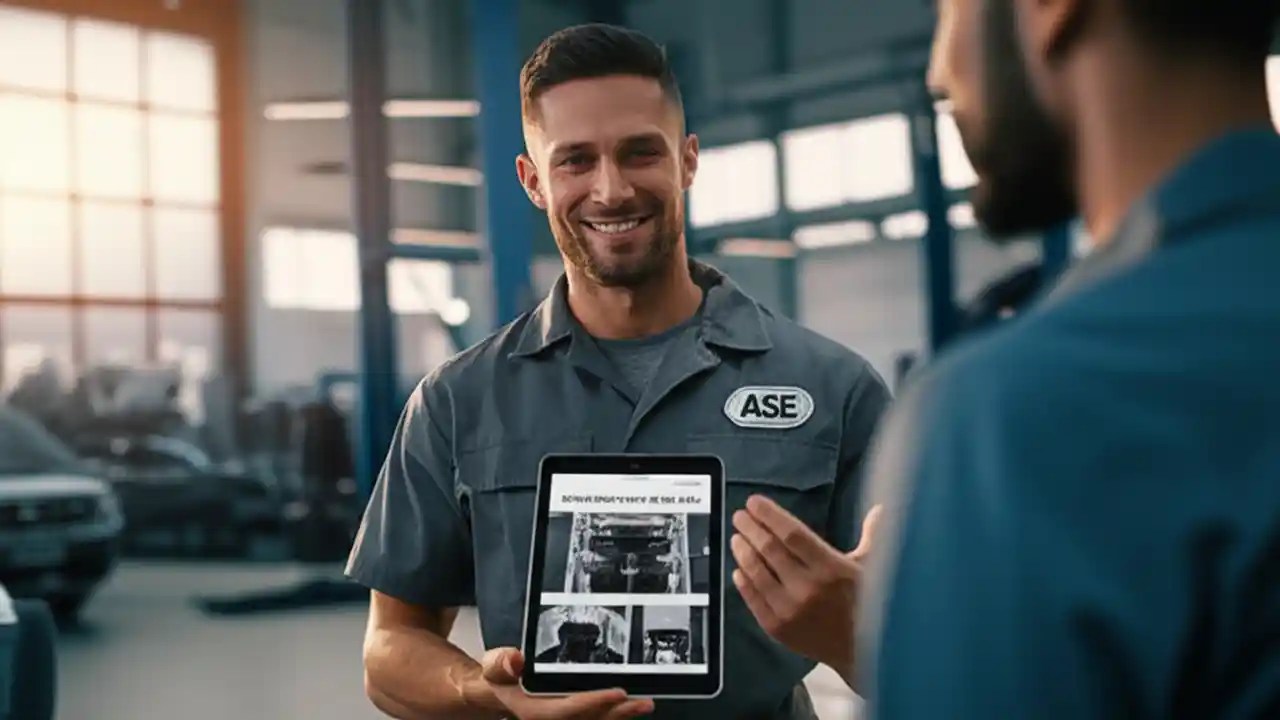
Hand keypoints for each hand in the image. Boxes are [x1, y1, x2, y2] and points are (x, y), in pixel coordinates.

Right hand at [475, 647, 653, 719]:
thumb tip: (516, 659)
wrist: (497, 694)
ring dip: (620, 715)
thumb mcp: (494, 666)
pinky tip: (628, 709)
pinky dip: (612, 715)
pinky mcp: (570, 719)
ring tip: (645, 705)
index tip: (619, 692)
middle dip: (618, 713)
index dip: (595, 701)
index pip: (569, 709)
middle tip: (643, 702)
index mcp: (535, 711)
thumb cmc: (499, 679)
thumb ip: (502, 662)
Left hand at [730, 496, 882, 688]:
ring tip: (736, 538)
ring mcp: (789, 610)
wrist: (864, 654)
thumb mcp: (873, 568)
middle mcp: (808, 588)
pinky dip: (743, 582)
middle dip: (750, 528)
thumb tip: (881, 508)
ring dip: (743, 551)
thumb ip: (873, 535)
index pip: (792, 534)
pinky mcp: (777, 628)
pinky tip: (739, 570)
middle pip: (769, 549)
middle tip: (740, 516)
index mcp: (831, 568)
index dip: (769, 515)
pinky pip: (752, 599)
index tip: (754, 502)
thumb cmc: (868, 604)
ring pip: (756, 572)